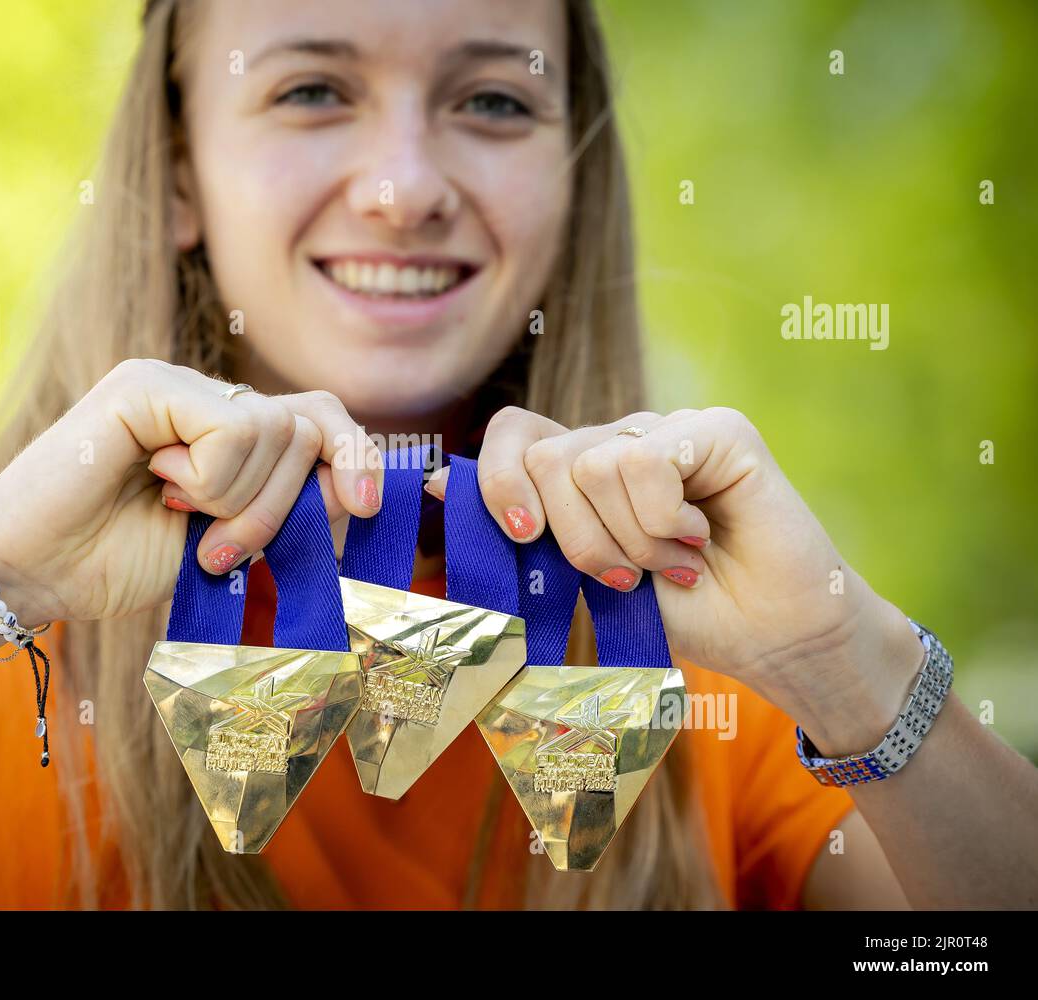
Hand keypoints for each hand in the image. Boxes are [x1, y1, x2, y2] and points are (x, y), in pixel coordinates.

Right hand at [0, 359, 382, 624]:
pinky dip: (210, 480)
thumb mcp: (226, 539)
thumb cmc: (117, 559)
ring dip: (241, 505)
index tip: (368, 505)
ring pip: (276, 431)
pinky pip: (231, 429)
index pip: (318, 416)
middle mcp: (204, 394)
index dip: (354, 454)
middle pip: (306, 427)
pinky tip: (158, 486)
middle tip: (220, 547)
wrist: (29, 571)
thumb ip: (287, 507)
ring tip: (183, 520)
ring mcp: (173, 382)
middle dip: (280, 508)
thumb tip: (360, 489)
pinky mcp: (144, 386)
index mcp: (225, 426)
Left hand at [427, 405, 925, 753]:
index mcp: (585, 473)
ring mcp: (668, 429)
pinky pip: (644, 462)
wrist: (772, 637)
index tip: (520, 533)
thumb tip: (433, 481)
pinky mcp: (717, 429)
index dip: (497, 480)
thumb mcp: (588, 574)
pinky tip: (701, 539)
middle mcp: (621, 440)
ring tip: (674, 561)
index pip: (514, 435)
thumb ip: (526, 527)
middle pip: (543, 457)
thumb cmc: (684, 612)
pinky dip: (663, 520)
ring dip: (629, 539)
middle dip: (575, 538)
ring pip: (590, 465)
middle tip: (627, 574)